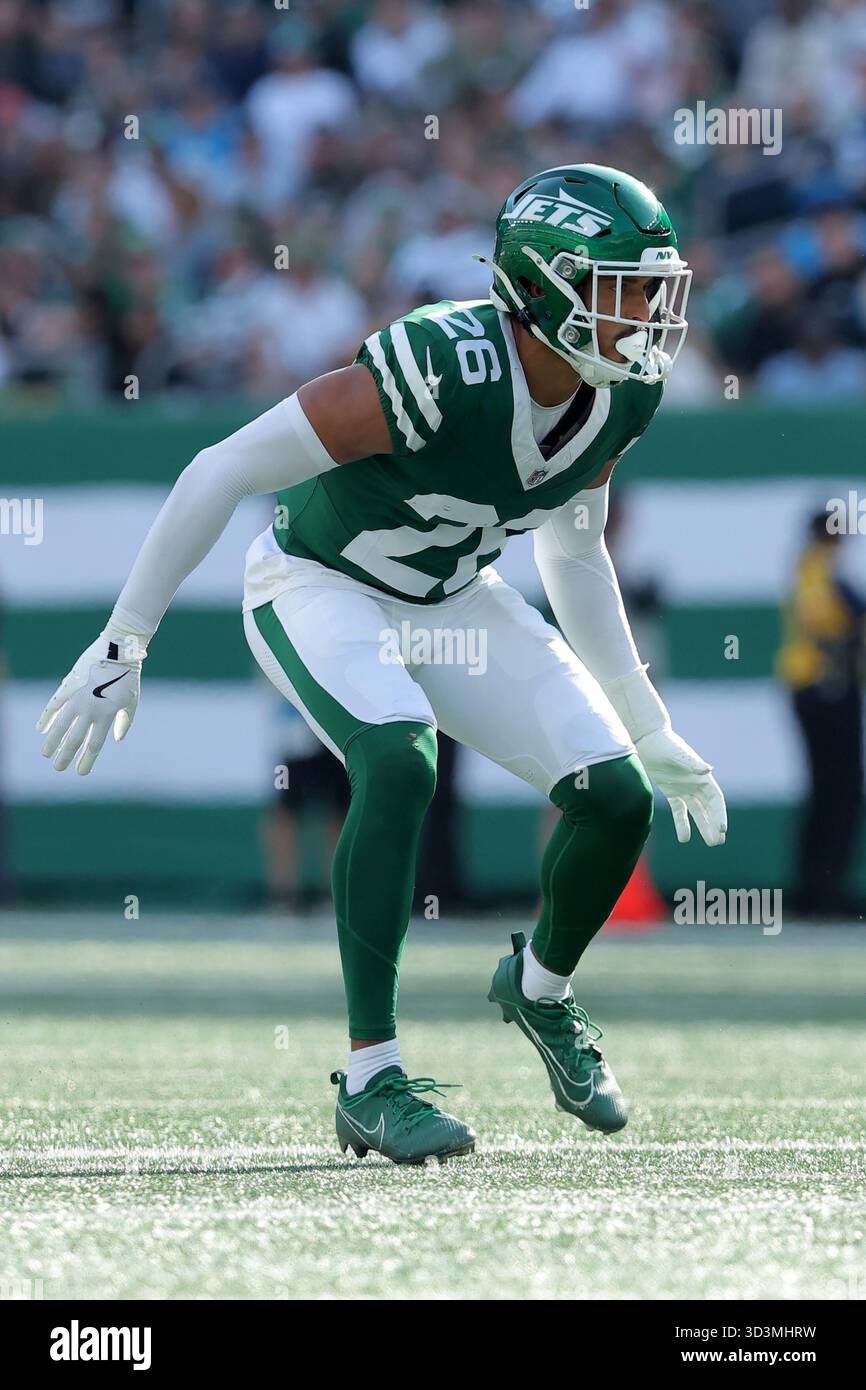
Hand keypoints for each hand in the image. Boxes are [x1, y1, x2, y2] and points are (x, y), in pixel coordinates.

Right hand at [36, 635, 141, 774]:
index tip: (80, 772)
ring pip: (61, 725)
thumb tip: (117, 739)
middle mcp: (91, 709)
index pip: (95, 745)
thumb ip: (125, 722)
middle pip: (75, 739)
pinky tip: (40, 729)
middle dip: (66, 756)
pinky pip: (55, 704)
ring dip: (53, 741)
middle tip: (58, 768)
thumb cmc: (129, 677)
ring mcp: (79, 697)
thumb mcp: (132, 702)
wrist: (118, 651)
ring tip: (46, 754)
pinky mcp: (69, 685)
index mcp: (107, 715)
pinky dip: (47, 717)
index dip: (86, 760)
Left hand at [635, 727, 726, 846]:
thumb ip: (692, 763)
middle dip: (714, 824)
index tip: (722, 829)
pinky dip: (682, 823)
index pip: (715, 800)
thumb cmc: (664, 744)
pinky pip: (679, 810)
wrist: (647, 739)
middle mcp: (695, 783)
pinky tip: (685, 838)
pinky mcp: (671, 791)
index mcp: (701, 777)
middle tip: (718, 842)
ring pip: (696, 812)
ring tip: (711, 842)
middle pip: (708, 808)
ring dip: (703, 826)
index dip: (719, 814)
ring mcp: (683, 788)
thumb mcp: (678, 754)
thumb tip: (707, 770)